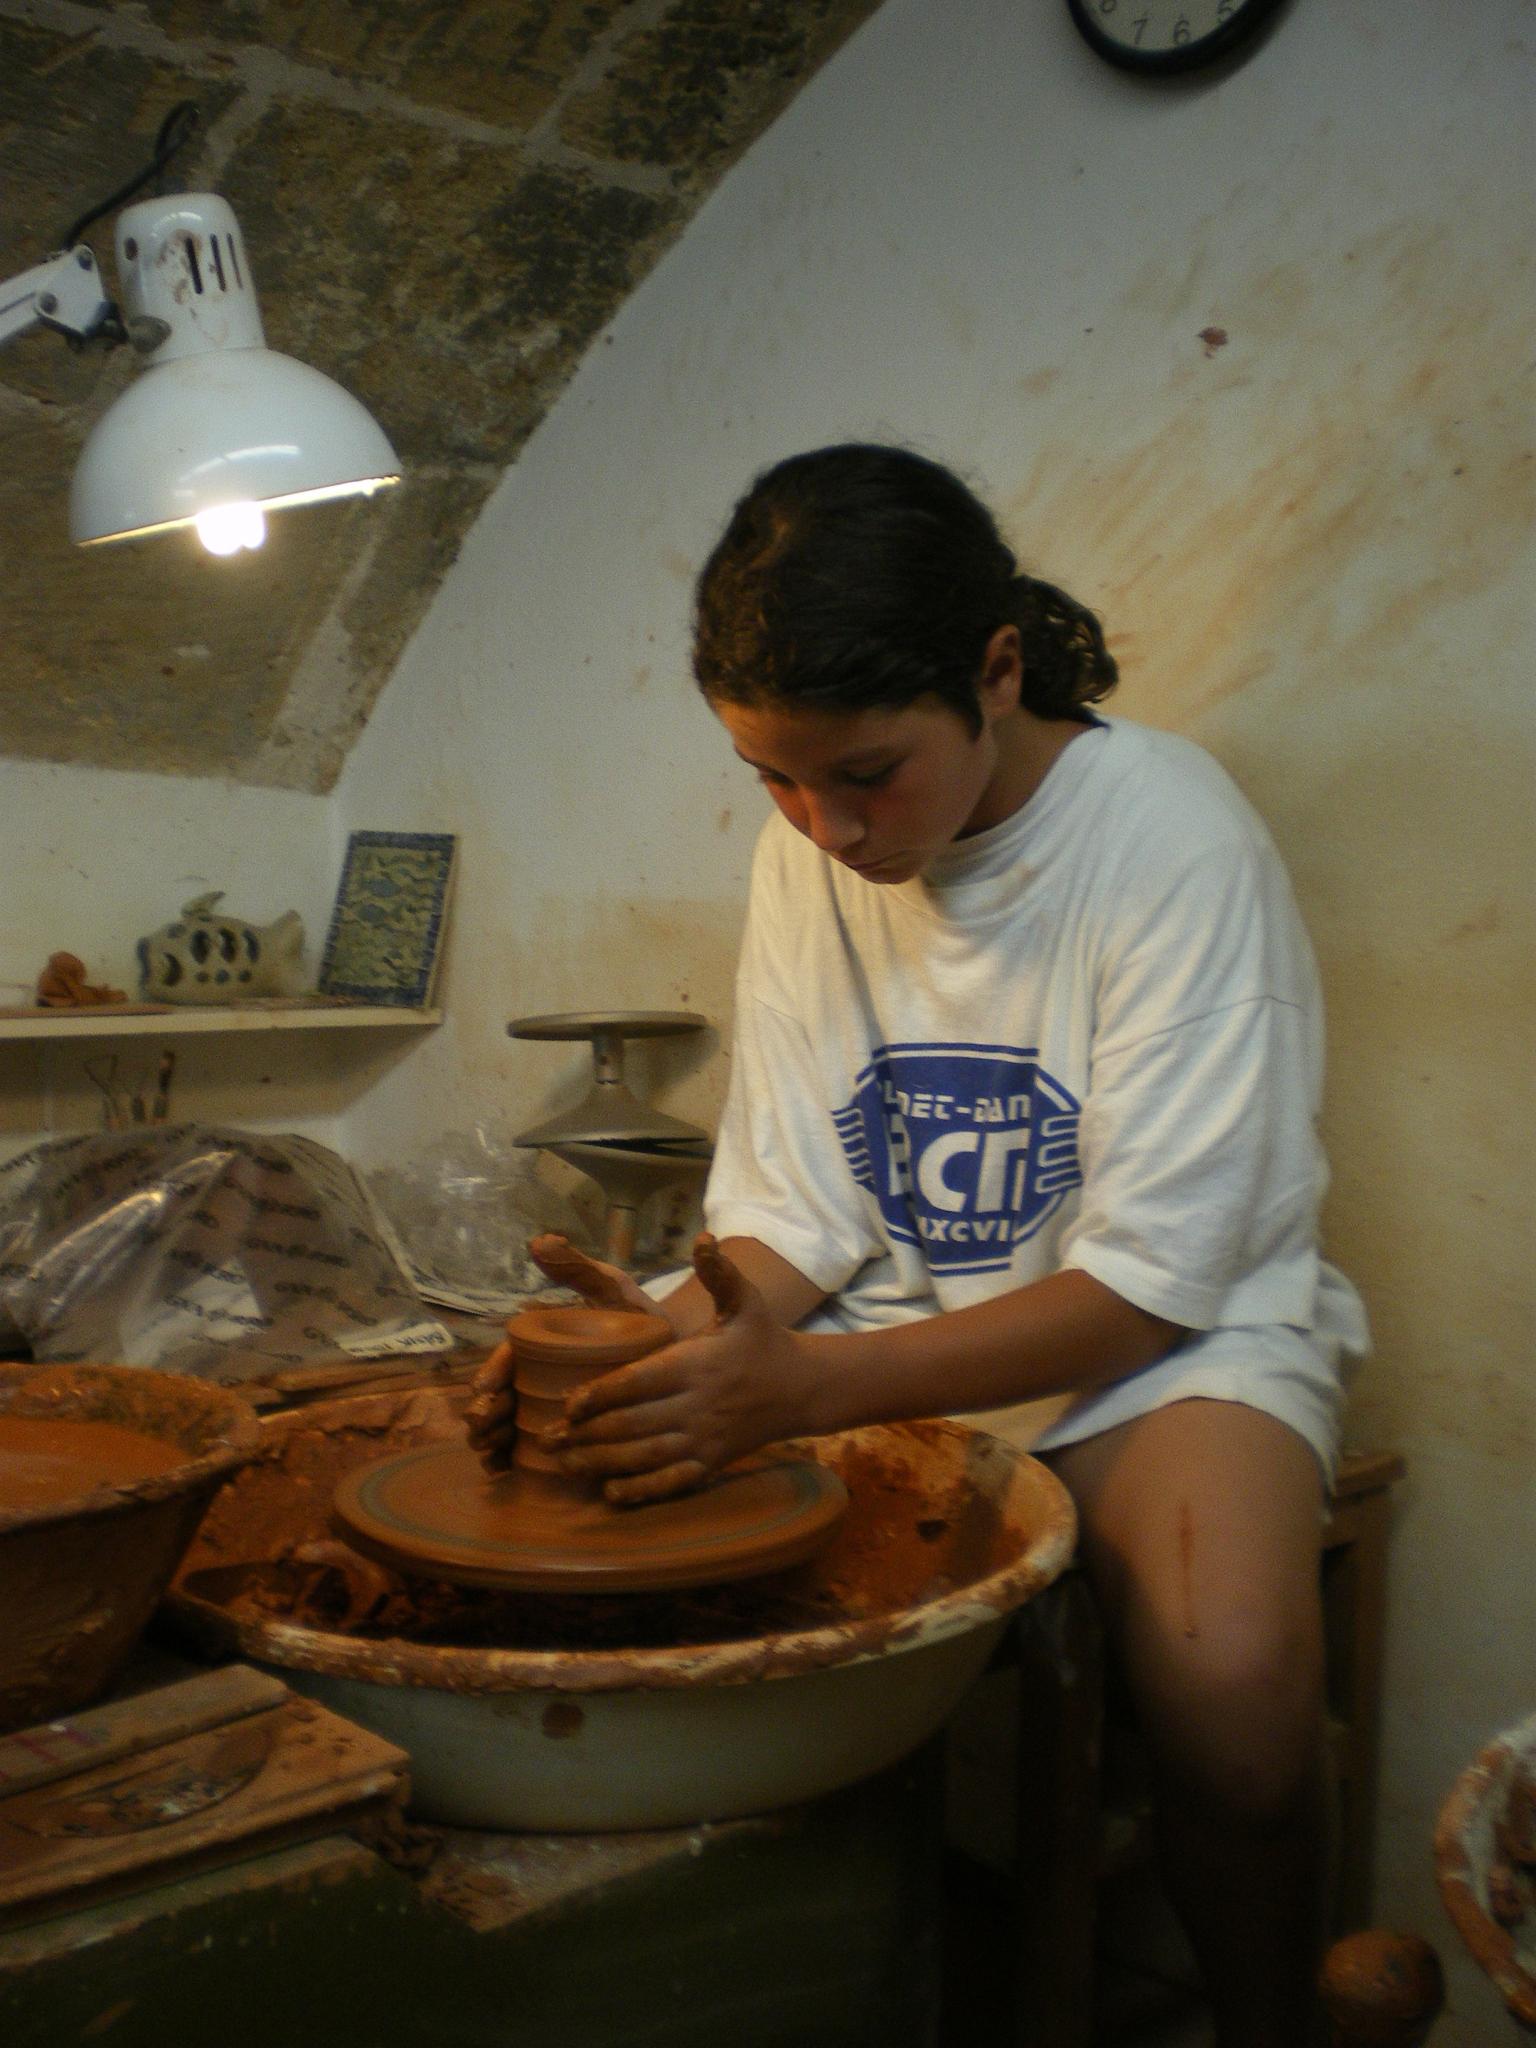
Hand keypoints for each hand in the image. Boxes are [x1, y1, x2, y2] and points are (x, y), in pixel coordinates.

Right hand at [464, 1233, 671, 1470]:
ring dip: (491, 1439)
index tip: (485, 1391)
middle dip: (483, 1413)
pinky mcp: (563, 1430)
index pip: (506, 1359)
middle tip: (482, 1428)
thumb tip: (540, 1241)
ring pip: (507, 1425)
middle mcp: (537, 1374)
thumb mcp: (610, 1289)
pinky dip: (509, 1458)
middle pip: (500, 1396)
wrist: (674, 1354)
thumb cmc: (638, 1317)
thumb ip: (579, 1270)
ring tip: (490, 1452)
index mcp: (541, 1342)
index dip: (489, 1376)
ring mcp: (546, 1404)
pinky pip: (527, 1448)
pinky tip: (503, 1470)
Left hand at [544, 1233, 817, 1505]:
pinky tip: (609, 1493)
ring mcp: (705, 1439)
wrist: (802, 1387)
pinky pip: (672, 1482)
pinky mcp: (712, 1463)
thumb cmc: (763, 1339)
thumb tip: (703, 1238)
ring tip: (563, 1464)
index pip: (640, 1382)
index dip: (602, 1394)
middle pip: (634, 1424)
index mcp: (698, 1364)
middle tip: (545, 1438)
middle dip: (586, 1434)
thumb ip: (720, 1272)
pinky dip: (640, 1491)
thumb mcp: (746, 1300)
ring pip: (645, 1457)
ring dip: (601, 1463)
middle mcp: (699, 1405)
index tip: (568, 1402)